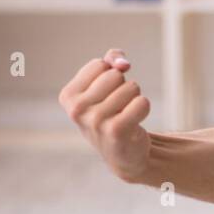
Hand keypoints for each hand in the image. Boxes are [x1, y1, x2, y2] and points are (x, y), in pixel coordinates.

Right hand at [58, 48, 151, 182]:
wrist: (122, 152)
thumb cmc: (112, 112)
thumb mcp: (104, 84)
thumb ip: (111, 61)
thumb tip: (123, 63)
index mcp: (68, 96)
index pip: (100, 65)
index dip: (111, 74)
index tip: (108, 94)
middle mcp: (77, 109)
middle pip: (115, 75)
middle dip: (124, 87)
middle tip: (119, 107)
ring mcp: (95, 121)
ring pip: (131, 87)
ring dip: (135, 98)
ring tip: (126, 115)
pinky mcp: (116, 130)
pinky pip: (142, 102)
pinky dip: (144, 108)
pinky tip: (135, 122)